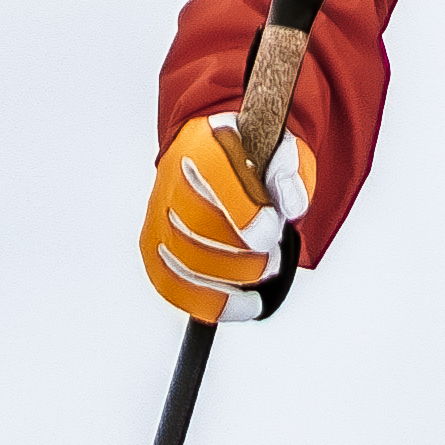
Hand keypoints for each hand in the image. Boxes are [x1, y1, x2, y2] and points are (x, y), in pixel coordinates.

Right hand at [138, 115, 316, 320]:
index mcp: (204, 141)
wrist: (221, 158)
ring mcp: (158, 211)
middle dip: (240, 252)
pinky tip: (242, 303)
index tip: (268, 233)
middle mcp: (172, 174)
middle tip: (271, 258)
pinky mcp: (154, 244)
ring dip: (229, 279)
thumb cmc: (252, 157)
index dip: (241, 210)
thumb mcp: (282, 150)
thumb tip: (289, 204)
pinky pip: (169, 283)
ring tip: (260, 274)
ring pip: (181, 258)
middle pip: (194, 223)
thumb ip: (290, 172)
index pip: (213, 174)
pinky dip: (208, 302)